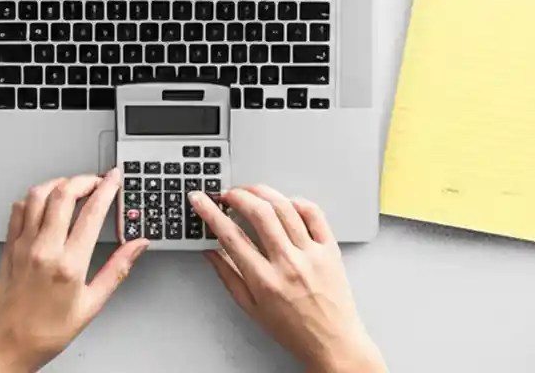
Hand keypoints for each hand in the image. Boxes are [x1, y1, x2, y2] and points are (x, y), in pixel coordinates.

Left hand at [0, 170, 148, 372]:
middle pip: (63, 194)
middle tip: (96, 181)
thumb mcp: (92, 303)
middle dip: (84, 180)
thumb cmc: (47, 330)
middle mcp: (44, 250)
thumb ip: (117, 268)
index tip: (114, 179)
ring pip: (38, 195)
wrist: (9, 343)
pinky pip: (18, 209)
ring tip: (72, 187)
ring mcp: (23, 245)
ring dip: (58, 183)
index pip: (92, 213)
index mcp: (69, 265)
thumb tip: (137, 246)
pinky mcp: (9, 246)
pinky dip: (33, 198)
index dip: (107, 189)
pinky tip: (44, 203)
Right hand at [191, 186, 385, 372]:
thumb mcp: (251, 308)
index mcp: (264, 281)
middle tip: (227, 194)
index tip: (201, 200)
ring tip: (251, 192)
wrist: (333, 342)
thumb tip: (210, 252)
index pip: (230, 235)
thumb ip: (228, 276)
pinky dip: (296, 201)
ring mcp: (311, 254)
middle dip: (237, 195)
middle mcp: (288, 264)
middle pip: (259, 212)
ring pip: (284, 207)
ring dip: (262, 192)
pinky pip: (313, 213)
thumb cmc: (294, 330)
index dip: (210, 212)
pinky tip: (285, 203)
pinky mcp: (330, 249)